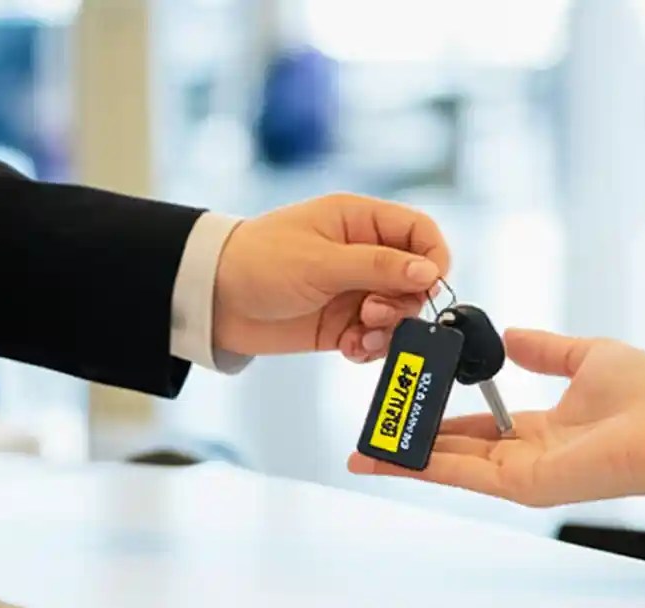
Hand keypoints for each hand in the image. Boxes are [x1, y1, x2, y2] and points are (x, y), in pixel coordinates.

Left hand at [213, 193, 450, 361]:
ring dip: (389, 330)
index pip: (420, 233)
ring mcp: (352, 290)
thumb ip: (378, 267)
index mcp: (360, 221)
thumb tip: (429, 273)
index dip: (433, 259)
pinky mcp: (340, 324)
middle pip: (415, 280)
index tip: (427, 286)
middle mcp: (362, 254)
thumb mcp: (321, 261)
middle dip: (404, 303)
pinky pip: (374, 338)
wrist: (211, 300)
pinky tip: (351, 349)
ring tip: (361, 336)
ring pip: (398, 313)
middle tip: (374, 313)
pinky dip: (370, 347)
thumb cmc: (257, 262)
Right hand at [348, 329, 644, 509]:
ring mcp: (521, 475)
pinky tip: (389, 458)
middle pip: (453, 452)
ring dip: (404, 459)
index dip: (439, 418)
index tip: (406, 404)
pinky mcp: (522, 486)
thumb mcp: (587, 356)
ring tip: (360, 453)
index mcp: (542, 430)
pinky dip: (422, 468)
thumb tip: (511, 337)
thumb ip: (546, 349)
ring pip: (449, 467)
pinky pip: (462, 475)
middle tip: (366, 436)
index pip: (476, 429)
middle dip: (409, 444)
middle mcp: (526, 457)